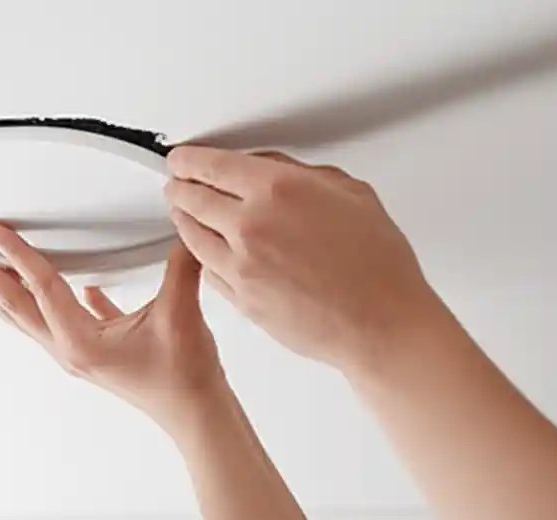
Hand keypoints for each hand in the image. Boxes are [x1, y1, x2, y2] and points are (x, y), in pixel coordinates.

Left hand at [0, 222, 224, 430]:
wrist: (197, 414)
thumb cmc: (184, 377)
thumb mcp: (179, 313)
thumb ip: (179, 266)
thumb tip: (182, 227)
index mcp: (80, 340)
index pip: (40, 287)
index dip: (15, 254)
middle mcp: (69, 348)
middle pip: (14, 307)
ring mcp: (79, 353)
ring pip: (28, 316)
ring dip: (0, 291)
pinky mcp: (96, 353)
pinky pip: (67, 320)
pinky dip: (57, 302)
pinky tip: (74, 286)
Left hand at [164, 147, 443, 374]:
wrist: (380, 322)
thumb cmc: (376, 264)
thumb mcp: (350, 193)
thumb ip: (302, 174)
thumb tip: (270, 168)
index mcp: (277, 190)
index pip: (211, 165)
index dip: (189, 160)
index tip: (182, 159)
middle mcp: (250, 225)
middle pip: (191, 198)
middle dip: (179, 188)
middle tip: (176, 184)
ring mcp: (240, 264)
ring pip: (190, 235)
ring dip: (183, 220)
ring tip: (183, 213)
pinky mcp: (238, 297)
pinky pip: (206, 269)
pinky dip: (201, 255)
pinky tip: (206, 249)